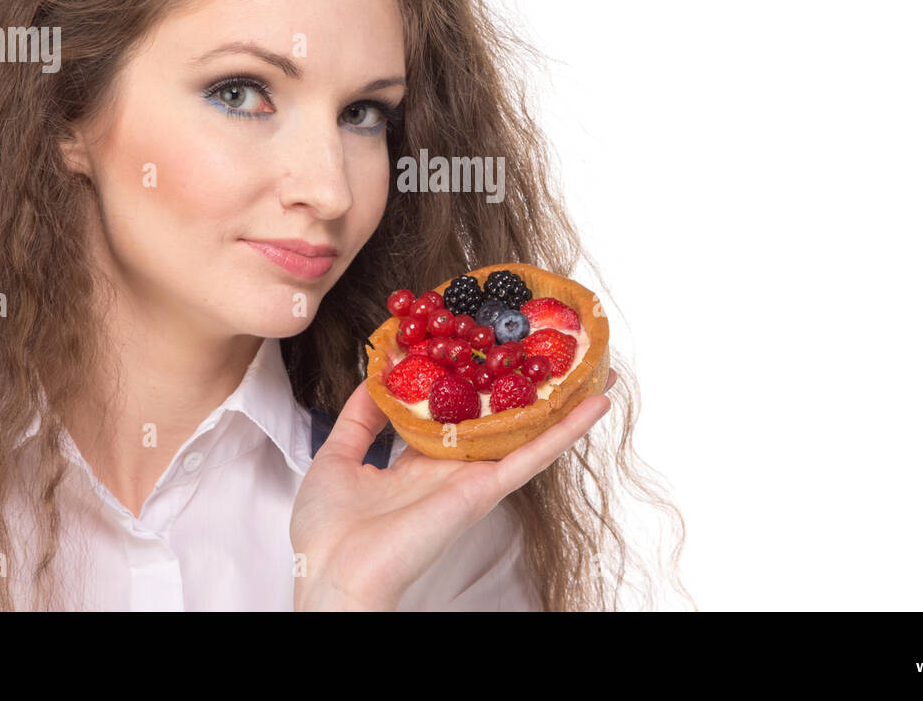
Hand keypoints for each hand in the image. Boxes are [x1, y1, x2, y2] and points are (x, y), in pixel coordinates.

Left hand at [290, 369, 618, 610]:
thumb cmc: (327, 531)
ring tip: (594, 367)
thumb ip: (357, 419)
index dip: (472, 382)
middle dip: (527, 389)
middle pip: (500, 421)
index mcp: (418, 463)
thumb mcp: (335, 457)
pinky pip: (532, 456)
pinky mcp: (484, 491)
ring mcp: (472, 480)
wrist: (332, 573)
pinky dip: (566, 430)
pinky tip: (596, 403)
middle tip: (555, 353)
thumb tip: (372, 378)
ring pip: (527, 434)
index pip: (454, 414)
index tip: (486, 348)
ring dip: (563, 402)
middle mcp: (451, 469)